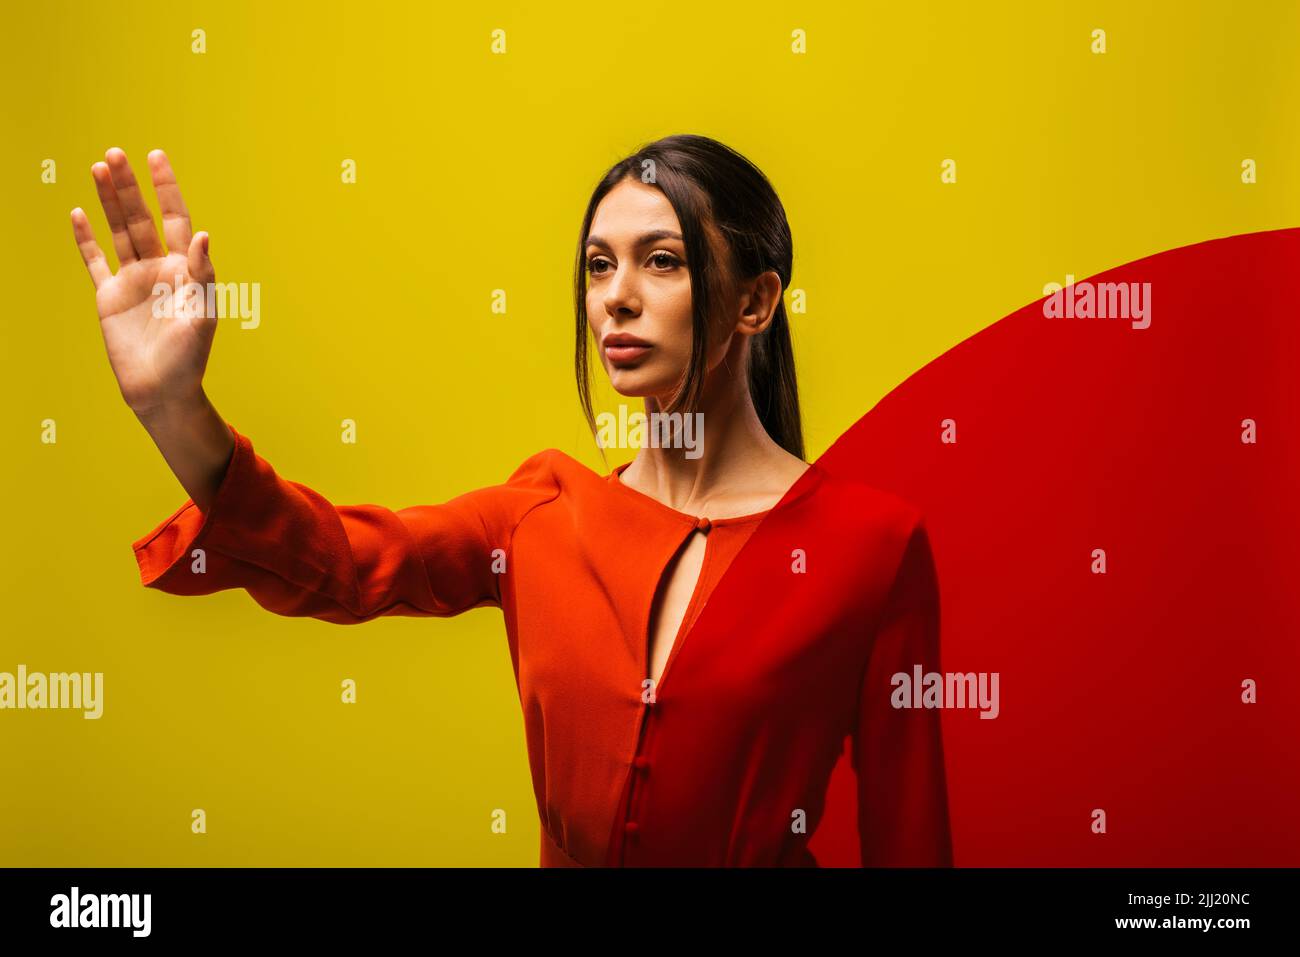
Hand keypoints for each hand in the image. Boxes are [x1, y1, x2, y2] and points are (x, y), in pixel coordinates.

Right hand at [71, 148, 216, 417]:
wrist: (162, 390)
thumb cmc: (190, 357)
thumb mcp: (203, 314)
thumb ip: (202, 273)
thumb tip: (202, 234)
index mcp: (187, 269)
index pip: (177, 219)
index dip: (167, 189)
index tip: (156, 157)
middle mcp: (160, 269)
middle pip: (142, 218)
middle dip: (130, 187)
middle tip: (116, 154)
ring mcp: (133, 280)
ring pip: (118, 232)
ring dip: (108, 201)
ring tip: (98, 168)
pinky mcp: (110, 296)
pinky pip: (95, 261)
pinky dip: (85, 239)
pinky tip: (79, 213)